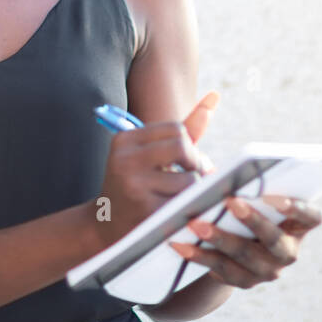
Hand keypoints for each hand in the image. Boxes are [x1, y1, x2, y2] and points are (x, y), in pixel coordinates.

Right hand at [93, 91, 219, 248]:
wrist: (105, 225)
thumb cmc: (138, 183)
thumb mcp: (153, 154)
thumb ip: (186, 129)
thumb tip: (216, 95)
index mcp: (125, 139)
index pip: (177, 129)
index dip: (188, 146)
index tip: (185, 163)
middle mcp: (125, 160)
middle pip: (183, 147)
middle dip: (195, 163)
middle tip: (191, 176)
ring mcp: (133, 186)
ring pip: (190, 179)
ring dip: (194, 189)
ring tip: (181, 196)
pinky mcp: (145, 212)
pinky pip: (186, 203)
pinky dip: (190, 206)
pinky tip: (178, 211)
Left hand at [167, 194, 321, 288]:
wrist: (237, 241)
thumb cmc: (248, 203)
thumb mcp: (251, 191)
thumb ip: (244, 180)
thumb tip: (218, 173)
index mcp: (301, 224)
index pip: (312, 217)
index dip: (297, 208)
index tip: (274, 196)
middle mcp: (290, 251)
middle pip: (274, 240)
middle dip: (251, 220)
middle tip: (228, 200)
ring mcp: (269, 271)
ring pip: (245, 257)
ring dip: (218, 239)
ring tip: (194, 224)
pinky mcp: (245, 281)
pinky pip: (222, 271)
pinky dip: (199, 256)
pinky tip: (180, 245)